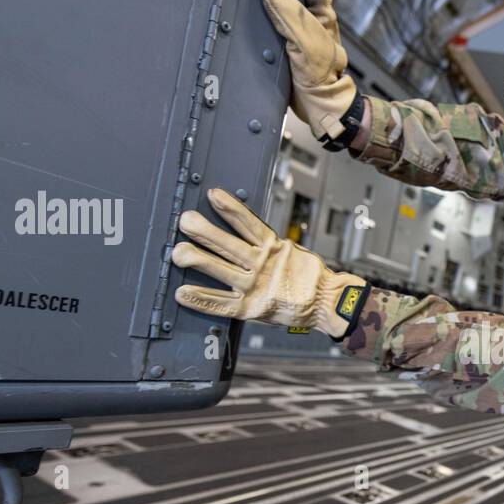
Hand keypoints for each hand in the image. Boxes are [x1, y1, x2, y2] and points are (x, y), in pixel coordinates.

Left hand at [171, 189, 368, 339]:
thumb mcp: (293, 251)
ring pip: (221, 271)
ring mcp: (255, 288)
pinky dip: (201, 298)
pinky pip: (221, 304)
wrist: (326, 303)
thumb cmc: (309, 277)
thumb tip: (244, 227)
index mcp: (274, 248)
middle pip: (229, 245)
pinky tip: (183, 292)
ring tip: (177, 252)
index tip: (213, 195)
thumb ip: (268, 243)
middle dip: (205, 231)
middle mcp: (262, 266)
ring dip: (198, 260)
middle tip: (186, 221)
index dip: (230, 208)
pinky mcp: (250, 309)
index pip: (249, 224)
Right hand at [259, 0, 357, 140]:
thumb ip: (286, 12)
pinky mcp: (297, 47)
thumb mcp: (303, 40)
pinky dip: (285, 7)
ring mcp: (309, 34)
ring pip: (303, 0)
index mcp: (322, 15)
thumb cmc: (319, 76)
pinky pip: (289, 20)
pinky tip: (280, 5)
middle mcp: (317, 21)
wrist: (323, 108)